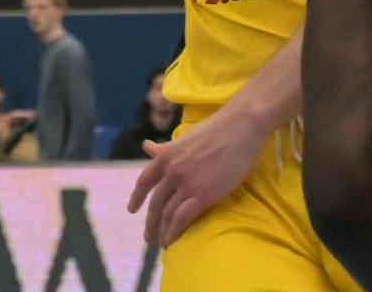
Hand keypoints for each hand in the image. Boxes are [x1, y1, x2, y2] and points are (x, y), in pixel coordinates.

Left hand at [125, 108, 264, 248]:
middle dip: (150, 222)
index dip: (136, 198)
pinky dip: (174, 232)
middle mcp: (171, 171)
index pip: (144, 181)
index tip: (131, 210)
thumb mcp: (184, 138)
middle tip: (148, 236)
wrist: (240, 127)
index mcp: (166, 156)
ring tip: (162, 242)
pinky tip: (172, 240)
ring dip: (162, 231)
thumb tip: (146, 146)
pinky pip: (182, 219)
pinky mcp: (203, 195)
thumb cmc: (216, 129)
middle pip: (155, 203)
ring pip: (167, 214)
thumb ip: (165, 148)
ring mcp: (186, 183)